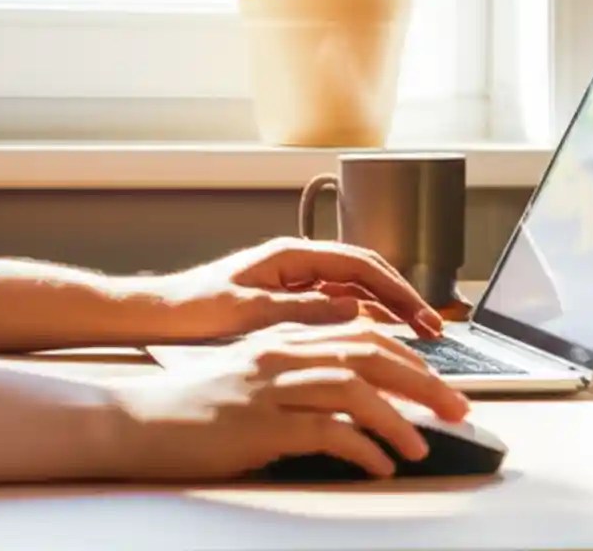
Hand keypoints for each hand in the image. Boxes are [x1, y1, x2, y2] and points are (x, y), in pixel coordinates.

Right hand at [106, 326, 467, 479]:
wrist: (138, 422)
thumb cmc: (200, 405)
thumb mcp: (258, 375)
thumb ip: (306, 372)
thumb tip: (363, 390)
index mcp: (287, 338)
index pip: (366, 337)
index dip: (412, 359)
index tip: (440, 383)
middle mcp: (284, 355)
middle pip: (373, 356)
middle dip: (424, 384)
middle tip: (457, 409)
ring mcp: (271, 388)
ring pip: (356, 390)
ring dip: (400, 419)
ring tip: (423, 445)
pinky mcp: (260, 426)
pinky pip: (327, 433)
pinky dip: (363, 449)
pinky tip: (379, 465)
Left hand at [154, 237, 444, 341]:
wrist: (159, 317)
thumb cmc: (193, 309)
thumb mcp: (249, 312)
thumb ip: (302, 309)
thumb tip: (353, 308)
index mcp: (293, 255)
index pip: (361, 265)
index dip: (397, 289)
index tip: (420, 315)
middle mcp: (301, 263)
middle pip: (368, 275)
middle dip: (404, 299)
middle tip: (433, 328)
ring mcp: (299, 281)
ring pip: (358, 291)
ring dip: (389, 310)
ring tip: (418, 334)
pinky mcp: (293, 301)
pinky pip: (340, 306)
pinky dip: (366, 319)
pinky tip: (382, 336)